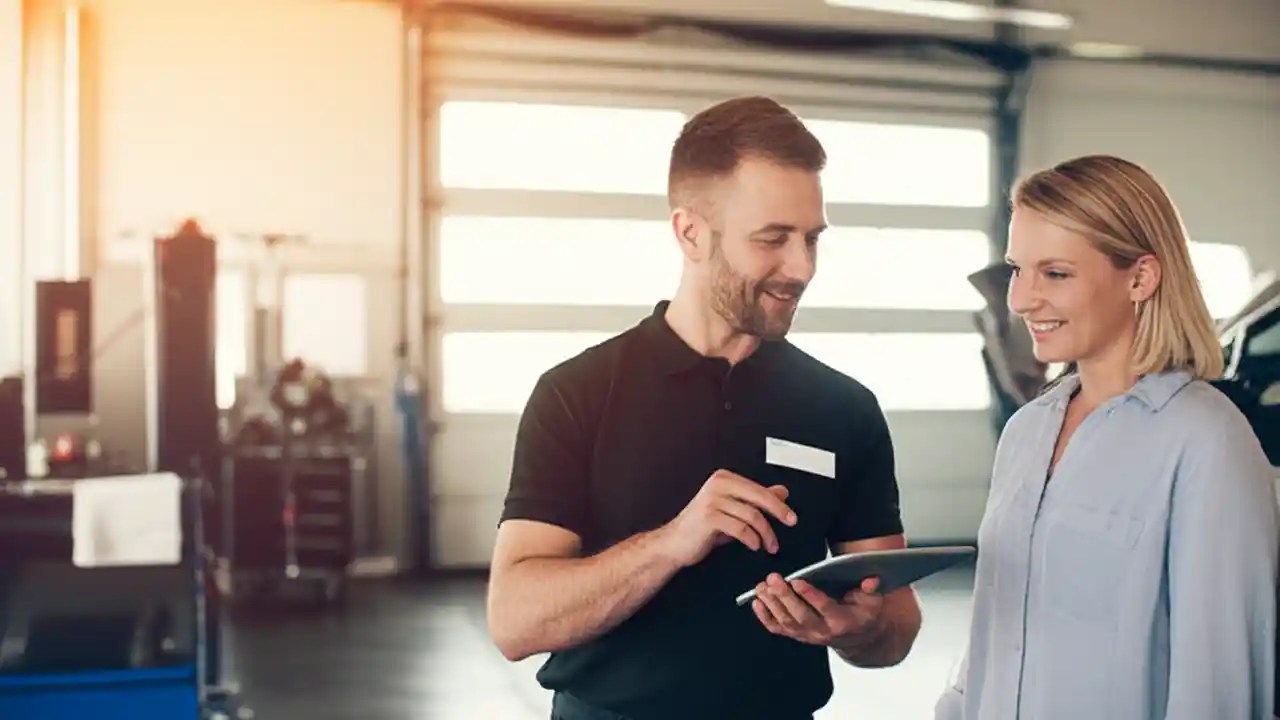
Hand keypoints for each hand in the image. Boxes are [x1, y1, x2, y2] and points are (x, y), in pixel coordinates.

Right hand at [658, 470, 796, 568]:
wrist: (675, 544)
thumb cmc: (701, 528)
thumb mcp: (733, 511)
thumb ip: (755, 500)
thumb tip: (781, 492)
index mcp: (724, 479)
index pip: (759, 489)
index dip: (778, 503)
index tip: (791, 516)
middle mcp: (718, 485)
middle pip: (758, 497)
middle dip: (778, 512)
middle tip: (790, 523)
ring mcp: (712, 500)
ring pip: (752, 515)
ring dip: (765, 534)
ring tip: (768, 545)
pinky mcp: (709, 518)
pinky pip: (740, 528)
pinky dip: (751, 539)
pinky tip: (754, 545)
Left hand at [751, 573, 884, 647]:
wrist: (857, 636)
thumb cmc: (863, 612)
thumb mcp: (873, 601)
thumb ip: (871, 589)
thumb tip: (871, 579)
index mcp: (842, 621)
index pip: (824, 608)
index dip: (810, 595)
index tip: (797, 580)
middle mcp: (822, 631)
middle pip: (800, 616)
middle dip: (785, 597)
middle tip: (773, 578)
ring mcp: (807, 635)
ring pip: (786, 622)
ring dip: (772, 604)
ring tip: (762, 586)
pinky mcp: (796, 635)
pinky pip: (778, 629)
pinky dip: (765, 617)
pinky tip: (756, 602)